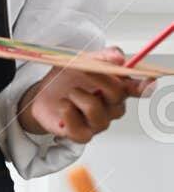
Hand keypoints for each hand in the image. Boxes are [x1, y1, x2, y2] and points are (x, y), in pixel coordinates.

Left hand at [18, 46, 155, 143]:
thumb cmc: (67, 78)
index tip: (148, 80)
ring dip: (78, 96)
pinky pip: (79, 128)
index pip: (138, 89)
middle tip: (84, 68)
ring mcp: (99, 123)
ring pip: (95, 109)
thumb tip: (118, 57)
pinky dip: (67, 112)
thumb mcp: (82, 60)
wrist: (43, 94)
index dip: (144, 86)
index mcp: (117, 88)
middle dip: (99, 78)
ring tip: (70, 92)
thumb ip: (102, 57)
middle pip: (117, 94)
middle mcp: (112, 107)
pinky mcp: (83, 135)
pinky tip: (63, 105)